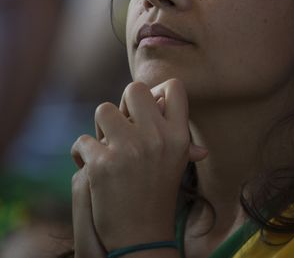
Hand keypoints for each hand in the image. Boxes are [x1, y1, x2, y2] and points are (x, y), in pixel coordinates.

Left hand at [71, 79, 206, 250]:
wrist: (141, 234)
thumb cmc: (158, 195)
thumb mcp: (177, 164)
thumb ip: (181, 141)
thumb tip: (185, 125)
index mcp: (179, 135)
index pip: (174, 87)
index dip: (157, 91)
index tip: (148, 108)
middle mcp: (157, 137)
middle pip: (134, 89)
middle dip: (123, 105)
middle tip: (121, 127)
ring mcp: (129, 149)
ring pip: (103, 110)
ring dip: (99, 128)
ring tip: (105, 147)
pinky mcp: (102, 163)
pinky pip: (82, 141)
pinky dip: (81, 154)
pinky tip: (91, 167)